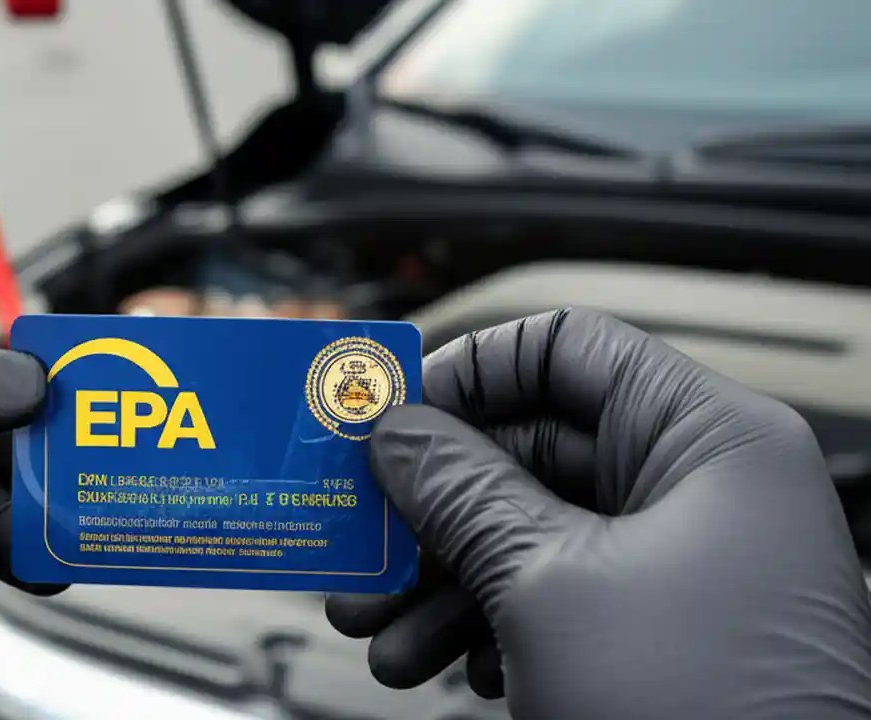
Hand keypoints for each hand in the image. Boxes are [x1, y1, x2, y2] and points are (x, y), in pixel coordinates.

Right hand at [327, 309, 870, 718]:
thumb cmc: (712, 717)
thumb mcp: (549, 587)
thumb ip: (460, 493)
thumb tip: (398, 436)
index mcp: (708, 440)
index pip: (564, 349)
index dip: (467, 373)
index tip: (388, 417)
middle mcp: (700, 491)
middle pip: (530, 450)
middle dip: (430, 505)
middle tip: (361, 537)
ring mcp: (680, 565)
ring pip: (528, 532)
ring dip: (440, 578)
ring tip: (379, 627)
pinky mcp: (656, 631)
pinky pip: (549, 594)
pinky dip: (484, 624)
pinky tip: (442, 665)